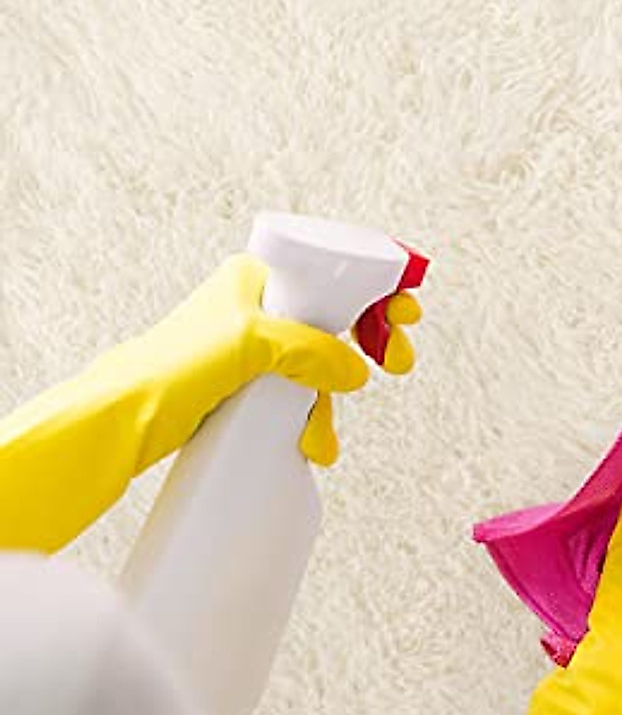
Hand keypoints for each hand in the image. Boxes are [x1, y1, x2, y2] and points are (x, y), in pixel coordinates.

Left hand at [156, 255, 419, 465]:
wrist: (126, 418)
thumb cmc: (172, 366)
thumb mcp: (254, 343)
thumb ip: (312, 349)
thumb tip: (355, 370)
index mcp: (258, 277)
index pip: (334, 272)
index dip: (376, 289)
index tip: (403, 312)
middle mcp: (260, 307)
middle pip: (339, 320)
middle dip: (371, 345)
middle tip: (397, 360)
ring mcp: (256, 350)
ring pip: (321, 367)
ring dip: (330, 401)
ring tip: (321, 431)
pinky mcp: (250, 387)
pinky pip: (299, 397)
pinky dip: (311, 420)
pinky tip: (311, 442)